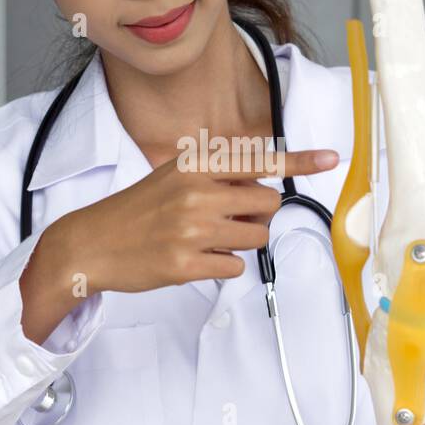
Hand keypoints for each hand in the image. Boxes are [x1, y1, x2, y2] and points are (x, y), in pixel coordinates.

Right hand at [64, 148, 338, 293]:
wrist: (91, 243)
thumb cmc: (137, 209)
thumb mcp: (174, 176)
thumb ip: (217, 175)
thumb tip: (263, 186)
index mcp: (194, 165)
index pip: (257, 159)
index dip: (300, 159)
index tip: (333, 157)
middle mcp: (197, 192)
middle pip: (268, 203)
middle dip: (257, 215)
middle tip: (227, 220)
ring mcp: (192, 230)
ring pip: (256, 237)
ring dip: (240, 242)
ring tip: (205, 239)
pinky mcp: (186, 264)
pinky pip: (236, 266)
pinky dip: (223, 265)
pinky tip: (195, 258)